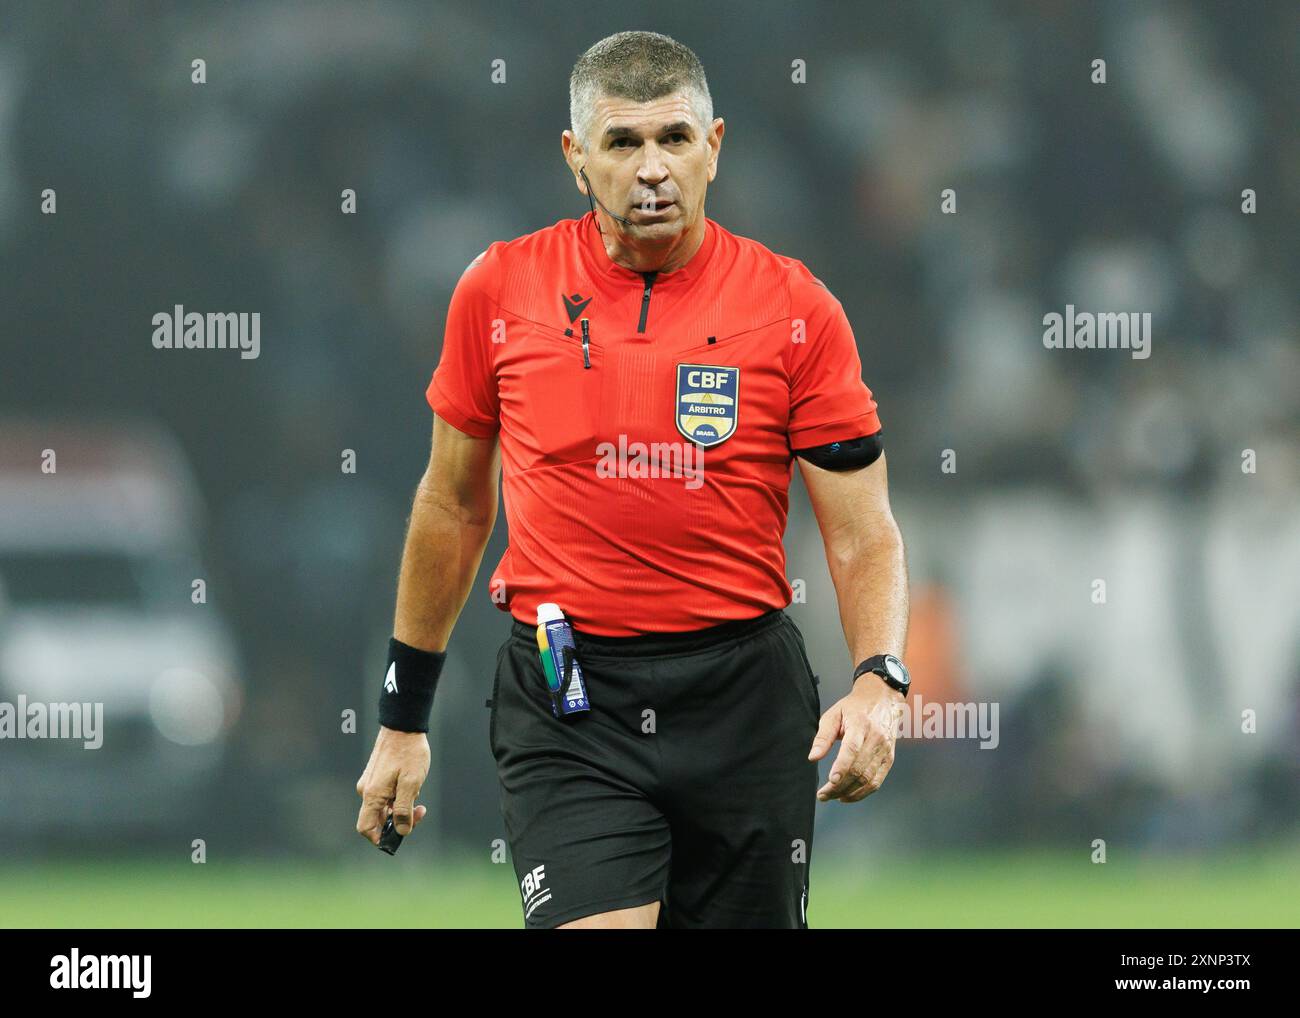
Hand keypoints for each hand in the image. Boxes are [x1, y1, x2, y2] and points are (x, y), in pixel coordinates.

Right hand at [355, 726, 430, 843]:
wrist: (403, 726)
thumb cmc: (409, 753)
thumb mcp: (411, 784)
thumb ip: (404, 810)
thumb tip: (401, 831)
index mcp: (372, 795)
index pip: (366, 828)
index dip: (380, 838)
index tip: (400, 835)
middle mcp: (366, 790)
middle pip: (377, 819)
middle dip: (398, 821)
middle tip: (420, 811)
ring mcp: (370, 783)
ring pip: (383, 807)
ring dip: (400, 808)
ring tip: (418, 795)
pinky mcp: (376, 776)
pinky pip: (385, 795)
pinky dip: (398, 797)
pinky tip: (412, 786)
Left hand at [808, 674, 903, 802]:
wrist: (882, 699)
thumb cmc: (855, 707)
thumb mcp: (834, 714)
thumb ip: (823, 736)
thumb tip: (813, 757)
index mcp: (860, 724)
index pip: (852, 750)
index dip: (842, 768)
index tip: (830, 781)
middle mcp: (876, 739)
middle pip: (859, 769)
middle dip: (839, 786)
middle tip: (823, 795)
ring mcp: (885, 750)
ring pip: (868, 779)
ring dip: (849, 792)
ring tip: (833, 796)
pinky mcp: (889, 759)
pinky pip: (877, 781)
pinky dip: (862, 793)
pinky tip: (848, 795)